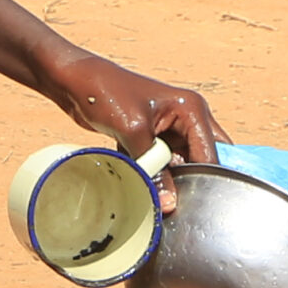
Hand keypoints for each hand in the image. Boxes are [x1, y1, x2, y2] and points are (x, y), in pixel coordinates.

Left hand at [38, 50, 228, 207]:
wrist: (75, 82)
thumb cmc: (107, 93)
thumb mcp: (134, 132)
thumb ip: (154, 169)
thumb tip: (169, 203)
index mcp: (192, 110)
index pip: (211, 154)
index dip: (205, 181)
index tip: (196, 206)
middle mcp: (187, 119)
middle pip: (201, 161)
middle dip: (191, 182)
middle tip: (178, 202)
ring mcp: (170, 129)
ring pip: (180, 166)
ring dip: (169, 180)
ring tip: (157, 195)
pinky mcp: (152, 139)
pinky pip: (161, 165)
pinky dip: (153, 174)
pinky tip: (141, 181)